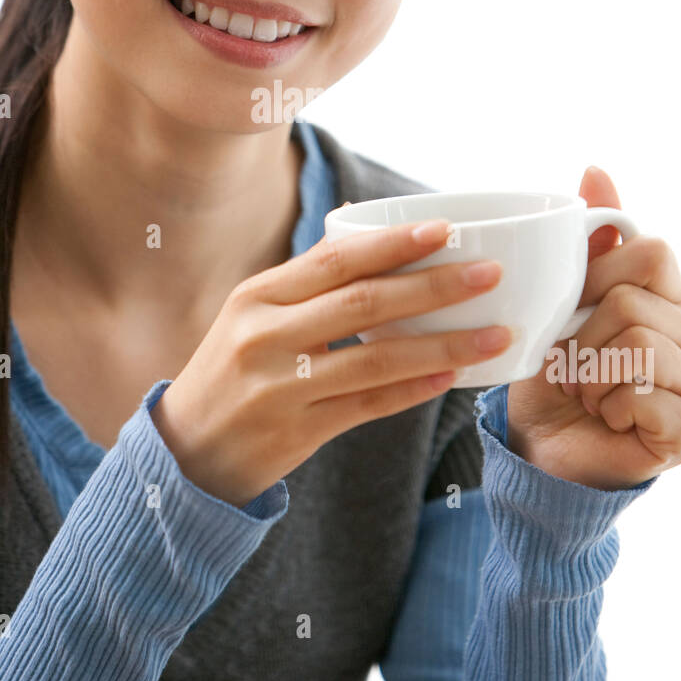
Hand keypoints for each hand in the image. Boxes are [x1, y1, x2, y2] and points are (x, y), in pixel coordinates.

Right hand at [151, 218, 511, 507]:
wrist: (186, 451)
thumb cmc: (233, 371)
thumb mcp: (253, 315)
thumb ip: (308, 281)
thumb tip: (367, 229)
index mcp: (258, 296)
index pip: (334, 260)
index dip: (392, 243)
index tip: (444, 229)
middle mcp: (265, 336)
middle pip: (362, 303)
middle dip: (433, 286)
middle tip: (488, 273)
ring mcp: (279, 387)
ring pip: (375, 359)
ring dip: (442, 345)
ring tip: (494, 333)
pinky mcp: (296, 431)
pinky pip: (368, 406)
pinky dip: (413, 390)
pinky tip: (452, 377)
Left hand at [506, 167, 680, 489]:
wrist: (544, 446)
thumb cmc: (556, 370)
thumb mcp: (563, 298)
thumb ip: (588, 240)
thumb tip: (596, 169)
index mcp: (671, 296)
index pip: (650, 251)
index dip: (597, 276)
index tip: (573, 309)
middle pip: (632, 301)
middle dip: (581, 337)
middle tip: (573, 364)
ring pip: (637, 345)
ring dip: (589, 374)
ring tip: (587, 391)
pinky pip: (643, 397)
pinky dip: (606, 407)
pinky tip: (607, 417)